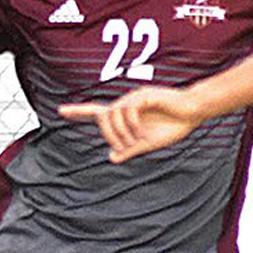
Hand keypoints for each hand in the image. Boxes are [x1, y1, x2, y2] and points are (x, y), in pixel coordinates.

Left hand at [59, 87, 205, 161]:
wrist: (192, 113)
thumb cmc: (172, 126)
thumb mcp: (148, 144)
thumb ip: (130, 150)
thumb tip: (112, 157)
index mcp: (124, 115)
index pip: (96, 112)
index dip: (78, 112)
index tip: (61, 111)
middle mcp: (125, 105)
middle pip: (103, 116)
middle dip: (108, 135)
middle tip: (124, 148)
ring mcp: (134, 98)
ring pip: (114, 114)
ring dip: (121, 133)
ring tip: (136, 143)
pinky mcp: (144, 95)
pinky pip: (128, 110)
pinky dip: (132, 125)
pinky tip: (142, 134)